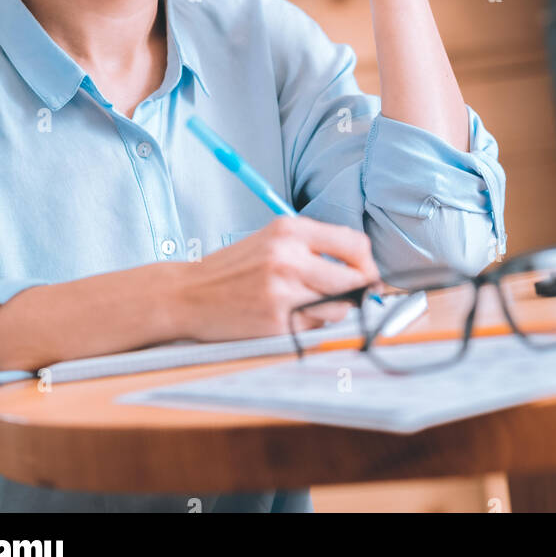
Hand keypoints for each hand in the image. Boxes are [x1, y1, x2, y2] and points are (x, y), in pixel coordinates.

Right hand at [168, 216, 381, 339]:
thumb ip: (314, 247)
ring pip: (340, 306)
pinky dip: (313, 324)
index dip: (368, 263)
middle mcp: (287, 257)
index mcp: (289, 230)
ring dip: (337, 310)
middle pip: (354, 278)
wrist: (187, 294)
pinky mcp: (276, 321)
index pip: (354, 243)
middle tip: (360, 297)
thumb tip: (361, 267)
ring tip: (316, 305)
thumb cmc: (233, 268)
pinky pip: (316, 326)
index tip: (368, 274)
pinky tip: (293, 316)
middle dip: (363, 290)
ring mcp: (282, 291)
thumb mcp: (271, 240)